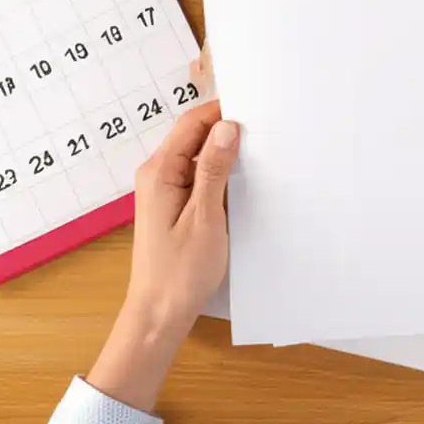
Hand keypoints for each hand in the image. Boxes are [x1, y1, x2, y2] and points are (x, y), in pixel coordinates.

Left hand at [88, 97, 238, 410]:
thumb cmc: (180, 272)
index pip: (192, 123)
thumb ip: (214, 170)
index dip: (222, 111)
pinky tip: (242, 185)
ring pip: (199, 157)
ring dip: (225, 155)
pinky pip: (198, 177)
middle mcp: (157, 174)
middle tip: (265, 132)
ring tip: (260, 156)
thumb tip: (227, 127)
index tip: (256, 110)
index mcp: (160, 171)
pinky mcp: (173, 205)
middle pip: (195, 136)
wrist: (159, 312)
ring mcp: (164, 190)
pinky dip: (220, 176)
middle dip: (227, 131)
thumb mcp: (205, 217)